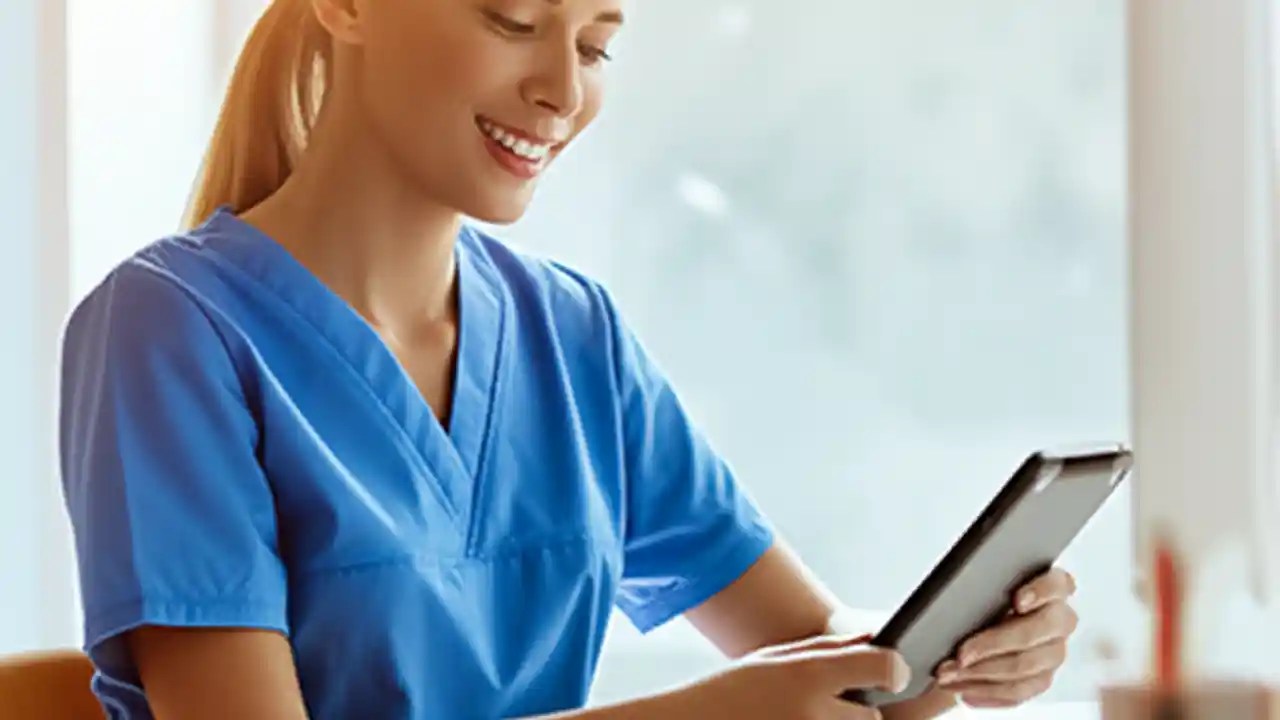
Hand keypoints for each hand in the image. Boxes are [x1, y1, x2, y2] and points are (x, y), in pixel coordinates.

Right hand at [671, 633, 909, 718]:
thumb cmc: (732, 692)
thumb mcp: (774, 658)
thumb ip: (829, 650)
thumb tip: (876, 641)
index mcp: (808, 675)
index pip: (884, 668)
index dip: (893, 670)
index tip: (892, 674)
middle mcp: (814, 714)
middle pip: (873, 716)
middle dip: (857, 711)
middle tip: (821, 706)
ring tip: (801, 717)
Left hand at [933, 568, 1078, 708]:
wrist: (980, 626)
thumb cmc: (984, 598)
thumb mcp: (982, 585)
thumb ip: (981, 586)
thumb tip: (955, 597)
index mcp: (1052, 587)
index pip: (1056, 584)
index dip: (1040, 592)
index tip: (1017, 601)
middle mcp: (1059, 620)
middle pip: (1037, 631)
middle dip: (994, 644)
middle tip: (962, 654)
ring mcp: (1054, 651)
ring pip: (1026, 666)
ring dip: (983, 673)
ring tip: (950, 675)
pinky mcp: (1042, 678)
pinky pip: (1019, 691)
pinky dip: (988, 692)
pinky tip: (964, 690)